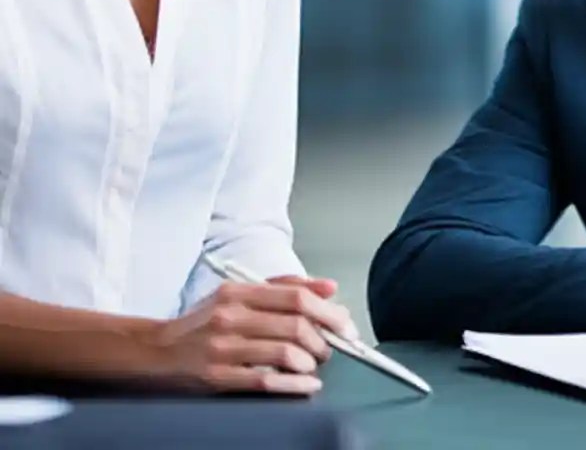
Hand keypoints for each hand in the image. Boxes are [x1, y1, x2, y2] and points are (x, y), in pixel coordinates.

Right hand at [147, 279, 355, 394]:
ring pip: (286, 352)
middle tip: (329, 350)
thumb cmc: (202, 324)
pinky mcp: (216, 376)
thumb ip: (284, 288)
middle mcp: (231, 316)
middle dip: (323, 341)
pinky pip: (266, 380)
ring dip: (310, 363)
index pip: (297, 296)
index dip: (329, 312)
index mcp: (239, 293)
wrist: (153, 352)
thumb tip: (329, 287)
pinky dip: (295, 384)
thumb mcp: (238, 295)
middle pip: (296, 325)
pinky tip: (306, 385)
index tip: (345, 326)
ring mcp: (222, 347)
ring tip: (312, 366)